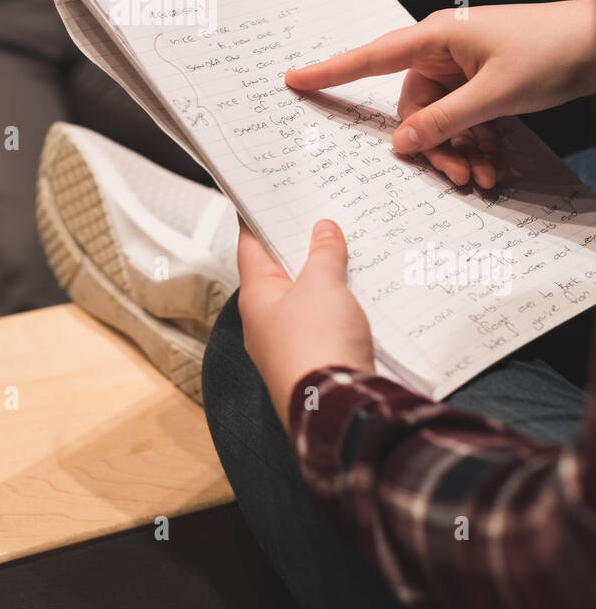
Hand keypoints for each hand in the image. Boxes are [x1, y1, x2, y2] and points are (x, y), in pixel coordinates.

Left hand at [238, 218, 374, 427]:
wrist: (338, 411)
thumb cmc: (317, 346)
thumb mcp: (323, 287)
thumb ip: (323, 255)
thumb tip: (323, 230)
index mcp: (256, 298)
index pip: (250, 247)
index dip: (257, 220)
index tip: (261, 197)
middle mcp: (266, 322)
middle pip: (279, 272)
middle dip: (298, 247)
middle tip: (316, 215)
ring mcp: (289, 344)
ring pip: (303, 299)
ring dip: (321, 276)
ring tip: (344, 247)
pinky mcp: (315, 360)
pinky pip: (323, 323)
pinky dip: (336, 304)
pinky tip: (357, 292)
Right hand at [285, 1, 595, 188]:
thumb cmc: (551, 49)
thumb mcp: (495, 94)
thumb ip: (445, 121)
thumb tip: (402, 144)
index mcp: (436, 36)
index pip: (370, 57)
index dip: (329, 72)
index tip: (293, 80)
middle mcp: (444, 50)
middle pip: (413, 107)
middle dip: (431, 146)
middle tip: (456, 177)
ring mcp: (465, 67)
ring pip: (440, 120)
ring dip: (458, 152)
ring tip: (482, 179)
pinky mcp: (485, 83)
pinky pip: (464, 120)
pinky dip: (475, 145)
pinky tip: (492, 168)